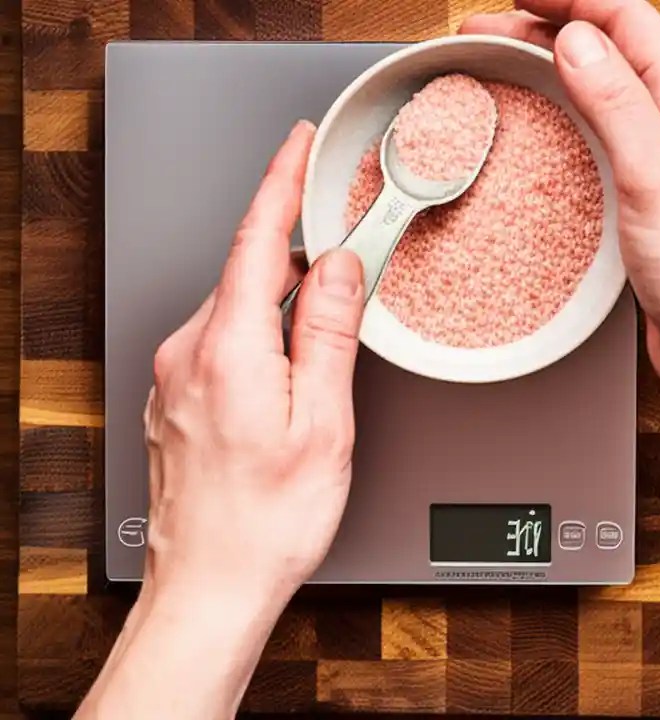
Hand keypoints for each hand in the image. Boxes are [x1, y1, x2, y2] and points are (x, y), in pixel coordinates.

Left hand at [142, 121, 365, 610]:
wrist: (211, 585)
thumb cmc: (268, 521)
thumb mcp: (325, 422)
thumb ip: (331, 333)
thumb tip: (340, 267)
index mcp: (229, 349)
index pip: (258, 240)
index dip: (281, 184)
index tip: (298, 145)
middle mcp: (191, 353)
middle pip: (250, 271)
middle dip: (300, 251)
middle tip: (353, 246)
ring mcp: (178, 376)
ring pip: (239, 308)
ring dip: (285, 300)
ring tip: (332, 324)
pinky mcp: (178, 398)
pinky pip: (224, 340)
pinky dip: (263, 332)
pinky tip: (293, 364)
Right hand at [461, 0, 659, 388]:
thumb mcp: (656, 172)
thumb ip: (617, 100)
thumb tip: (577, 38)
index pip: (626, 17)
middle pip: (612, 49)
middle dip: (547, 30)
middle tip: (486, 33)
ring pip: (608, 93)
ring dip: (556, 72)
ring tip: (506, 68)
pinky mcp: (657, 198)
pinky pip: (608, 140)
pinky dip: (570, 122)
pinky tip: (547, 136)